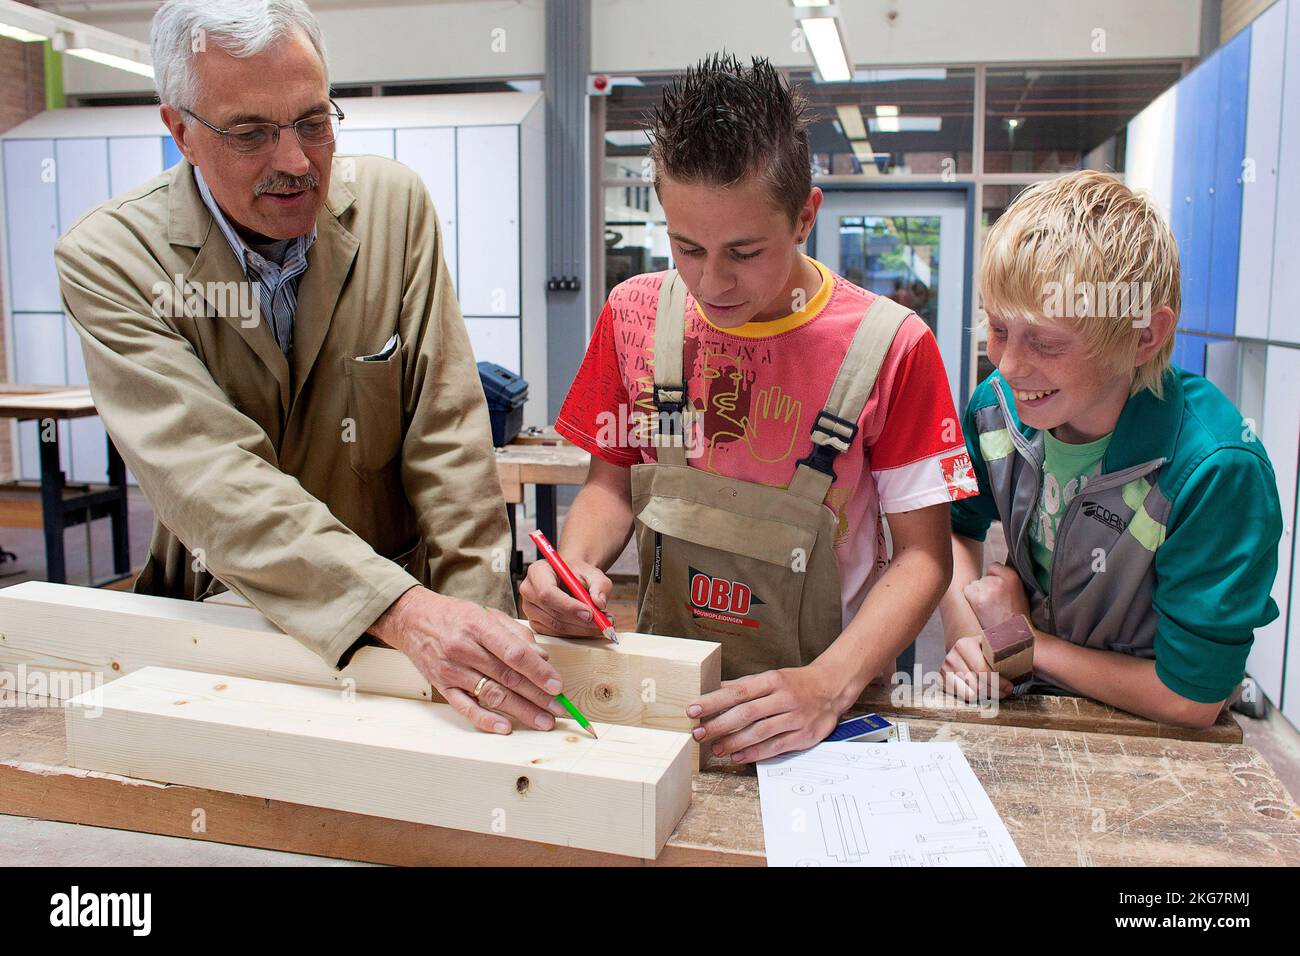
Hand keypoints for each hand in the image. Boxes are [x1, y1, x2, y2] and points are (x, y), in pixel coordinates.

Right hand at [371, 587, 567, 733]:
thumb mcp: (486, 613)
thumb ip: (516, 634)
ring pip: (492, 694)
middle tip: (559, 709)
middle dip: (538, 696)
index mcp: (478, 626)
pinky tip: (505, 727)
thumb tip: (542, 657)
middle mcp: (464, 649)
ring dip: (521, 711)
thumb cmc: (453, 615)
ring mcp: (451, 670)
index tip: (557, 685)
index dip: (538, 671)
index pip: (514, 653)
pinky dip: (486, 720)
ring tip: (543, 721)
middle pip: (507, 677)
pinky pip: (465, 707)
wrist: (412, 619)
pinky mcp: (442, 686)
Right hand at [519, 556, 613, 638]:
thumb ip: (599, 585)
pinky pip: (557, 634)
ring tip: (602, 622)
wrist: (571, 579)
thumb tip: (600, 603)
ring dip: (582, 629)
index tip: (590, 613)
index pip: (547, 593)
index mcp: (537, 572)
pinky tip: (590, 626)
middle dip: (581, 622)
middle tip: (604, 621)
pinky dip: (576, 633)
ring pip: (556, 627)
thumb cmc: (577, 574)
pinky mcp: (537, 624)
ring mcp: (530, 610)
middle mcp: (529, 591)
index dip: (568, 606)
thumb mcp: (593, 573)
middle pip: (552, 613)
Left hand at [687, 664, 846, 763]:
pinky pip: (776, 746)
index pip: (737, 691)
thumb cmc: (796, 683)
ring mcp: (795, 717)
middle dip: (719, 724)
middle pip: (746, 713)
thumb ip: (744, 686)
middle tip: (699, 733)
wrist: (832, 687)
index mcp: (772, 680)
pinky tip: (739, 756)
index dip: (713, 701)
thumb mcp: (770, 678)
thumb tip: (713, 691)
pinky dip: (755, 753)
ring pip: (760, 732)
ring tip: (716, 749)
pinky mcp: (804, 735)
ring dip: (734, 742)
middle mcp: (784, 698)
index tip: (693, 709)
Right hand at [940, 635, 1011, 700]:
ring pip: (970, 694)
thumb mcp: (995, 646)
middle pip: (977, 685)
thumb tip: (1035, 662)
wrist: (966, 650)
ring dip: (986, 696)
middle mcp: (951, 656)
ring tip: (995, 693)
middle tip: (1005, 692)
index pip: (982, 670)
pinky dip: (975, 698)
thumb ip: (1010, 651)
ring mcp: (944, 669)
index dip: (998, 682)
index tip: (1010, 686)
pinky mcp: (942, 680)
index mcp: (964, 644)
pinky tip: (983, 693)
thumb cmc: (986, 651)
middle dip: (995, 692)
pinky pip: (961, 697)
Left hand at [962, 562, 1029, 630]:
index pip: (994, 566)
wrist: (1012, 635)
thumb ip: (1007, 579)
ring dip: (978, 593)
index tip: (999, 589)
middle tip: (995, 603)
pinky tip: (981, 608)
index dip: (995, 577)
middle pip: (984, 576)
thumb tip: (992, 571)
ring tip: (990, 607)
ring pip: (975, 584)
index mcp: (1013, 576)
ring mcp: (987, 588)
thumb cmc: (1016, 617)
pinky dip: (971, 598)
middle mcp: (1000, 580)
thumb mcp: (1020, 592)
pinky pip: (968, 590)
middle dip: (987, 587)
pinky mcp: (977, 597)